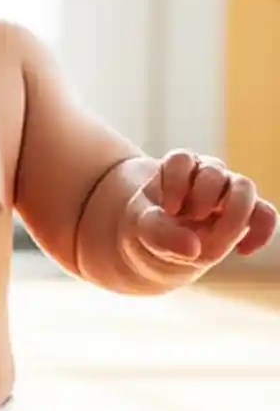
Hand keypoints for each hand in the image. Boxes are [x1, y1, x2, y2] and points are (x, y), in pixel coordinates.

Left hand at [129, 151, 276, 272]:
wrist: (164, 246)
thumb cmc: (152, 229)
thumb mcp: (145, 230)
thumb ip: (161, 234)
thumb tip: (195, 249)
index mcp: (177, 170)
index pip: (182, 160)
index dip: (176, 182)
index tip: (168, 210)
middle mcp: (206, 175)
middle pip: (214, 171)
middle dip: (204, 196)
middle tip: (192, 218)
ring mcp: (229, 192)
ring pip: (243, 186)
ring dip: (230, 212)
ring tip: (213, 238)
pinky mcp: (247, 214)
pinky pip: (265, 214)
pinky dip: (260, 232)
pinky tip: (242, 251)